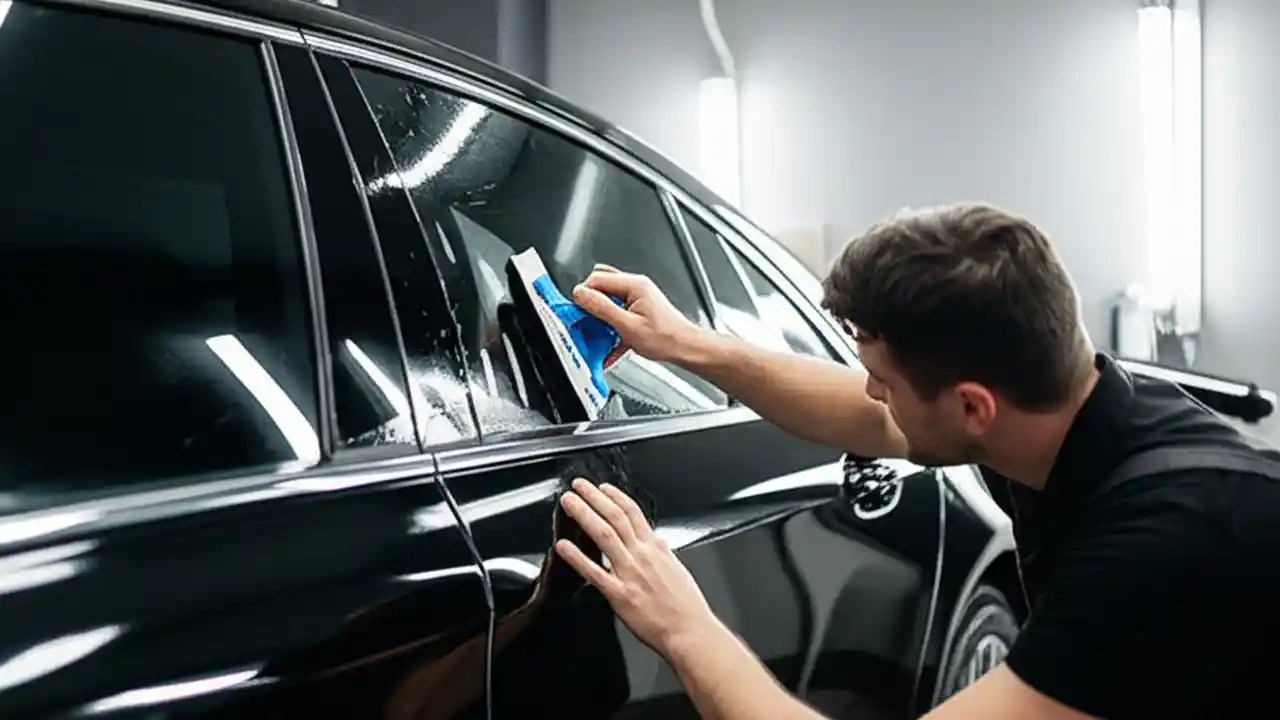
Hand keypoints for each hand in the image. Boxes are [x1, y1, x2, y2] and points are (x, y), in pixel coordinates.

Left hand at [555, 478, 716, 657]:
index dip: (615, 497)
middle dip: (594, 498)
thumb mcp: (678, 570)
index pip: (633, 513)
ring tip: (568, 503)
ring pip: (604, 536)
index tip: (602, 487)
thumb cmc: (686, 607)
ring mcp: (630, 574)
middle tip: (577, 485)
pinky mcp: (620, 595)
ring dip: (584, 515)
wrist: (690, 632)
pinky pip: (595, 572)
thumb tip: (658, 539)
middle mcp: (642, 556)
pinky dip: (577, 557)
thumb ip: (664, 553)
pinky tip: (563, 546)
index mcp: (655, 549)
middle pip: (615, 517)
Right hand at [572, 264, 704, 367]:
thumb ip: (601, 308)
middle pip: (602, 285)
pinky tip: (610, 343)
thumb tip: (581, 294)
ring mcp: (638, 297)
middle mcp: (636, 286)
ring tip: (599, 331)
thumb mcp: (627, 325)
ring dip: (601, 315)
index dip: (584, 295)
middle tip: (587, 320)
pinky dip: (611, 324)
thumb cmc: (665, 338)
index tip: (577, 311)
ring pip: (609, 298)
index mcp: (634, 285)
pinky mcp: (639, 309)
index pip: (596, 279)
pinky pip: (618, 310)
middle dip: (591, 302)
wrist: (685, 348)